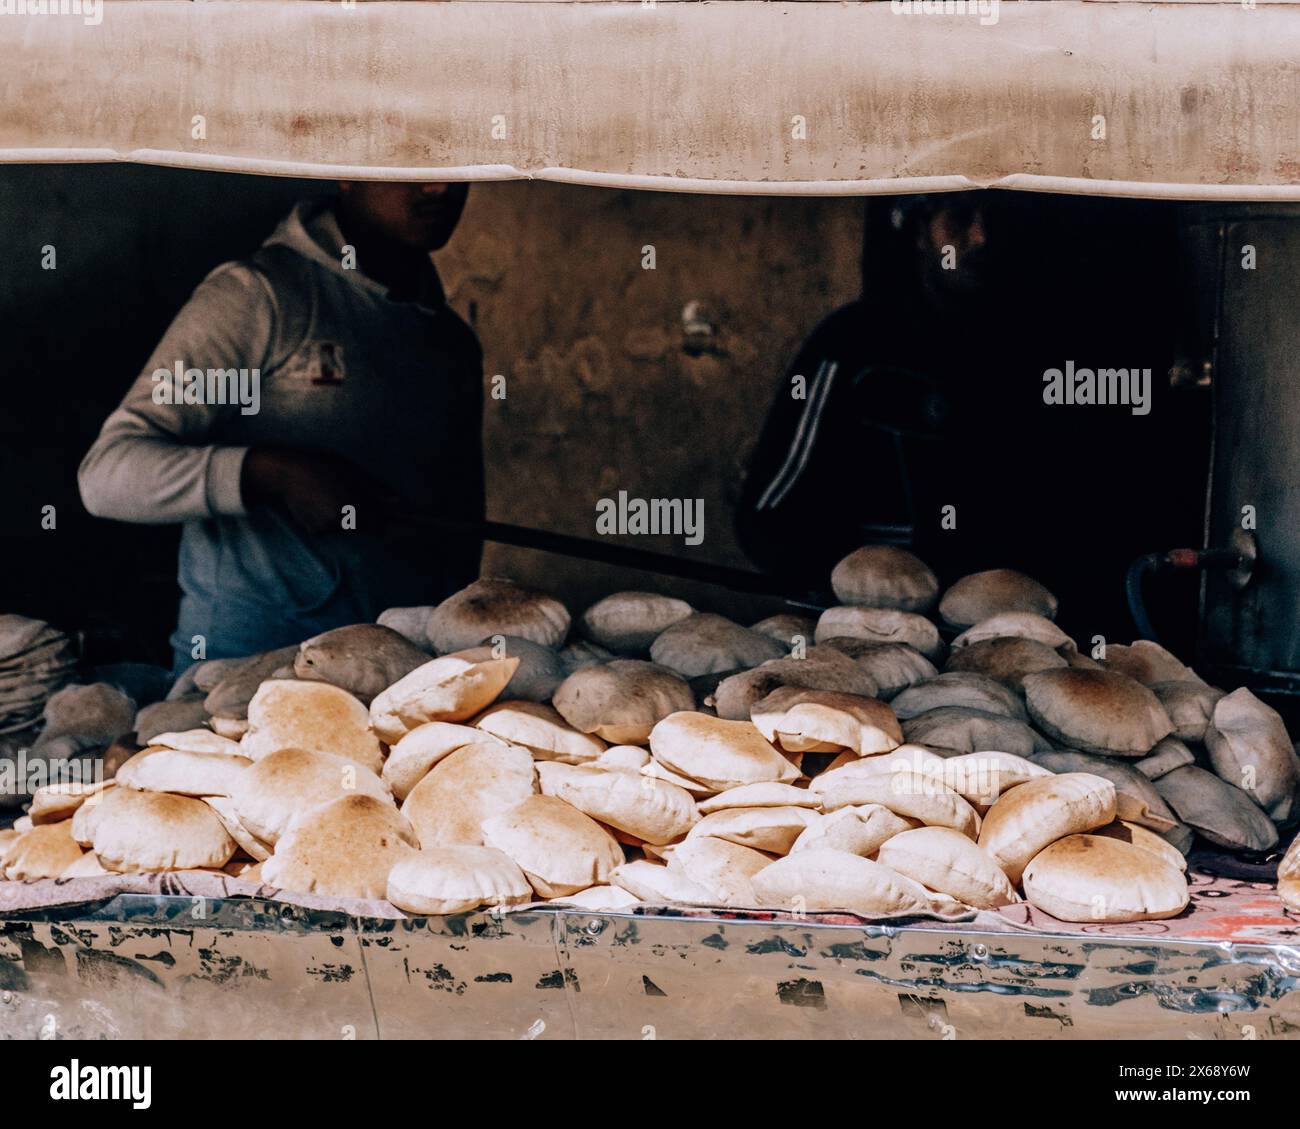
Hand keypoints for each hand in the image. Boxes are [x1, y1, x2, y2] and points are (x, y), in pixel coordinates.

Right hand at [240, 447, 399, 534]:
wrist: (284, 472)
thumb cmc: (322, 466)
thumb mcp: (352, 471)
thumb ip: (376, 489)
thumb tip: (399, 501)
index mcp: (354, 505)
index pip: (379, 527)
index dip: (388, 526)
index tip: (397, 527)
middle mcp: (342, 520)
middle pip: (364, 528)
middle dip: (367, 519)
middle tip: (354, 502)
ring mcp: (326, 527)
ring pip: (346, 528)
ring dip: (346, 517)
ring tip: (331, 495)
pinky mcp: (313, 530)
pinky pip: (329, 528)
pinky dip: (329, 519)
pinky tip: (318, 503)